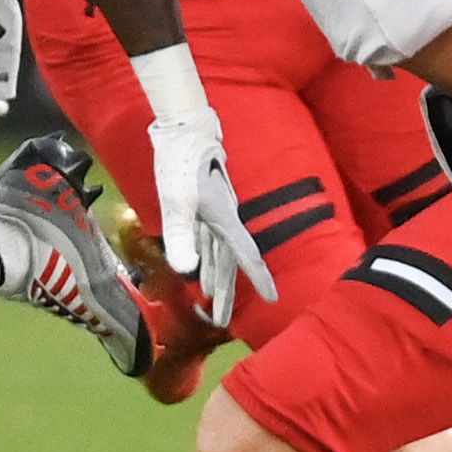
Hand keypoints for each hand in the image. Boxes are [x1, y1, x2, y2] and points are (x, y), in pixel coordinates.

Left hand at [147, 105, 276, 327]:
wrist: (184, 129)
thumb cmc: (183, 162)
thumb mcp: (177, 201)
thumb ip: (182, 236)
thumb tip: (188, 271)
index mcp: (224, 218)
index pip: (245, 255)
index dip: (259, 278)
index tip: (274, 299)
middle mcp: (222, 219)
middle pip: (228, 263)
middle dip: (227, 293)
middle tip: (224, 322)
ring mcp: (212, 213)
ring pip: (216, 253)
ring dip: (214, 278)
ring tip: (211, 303)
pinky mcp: (199, 207)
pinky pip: (205, 241)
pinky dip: (203, 258)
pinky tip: (197, 269)